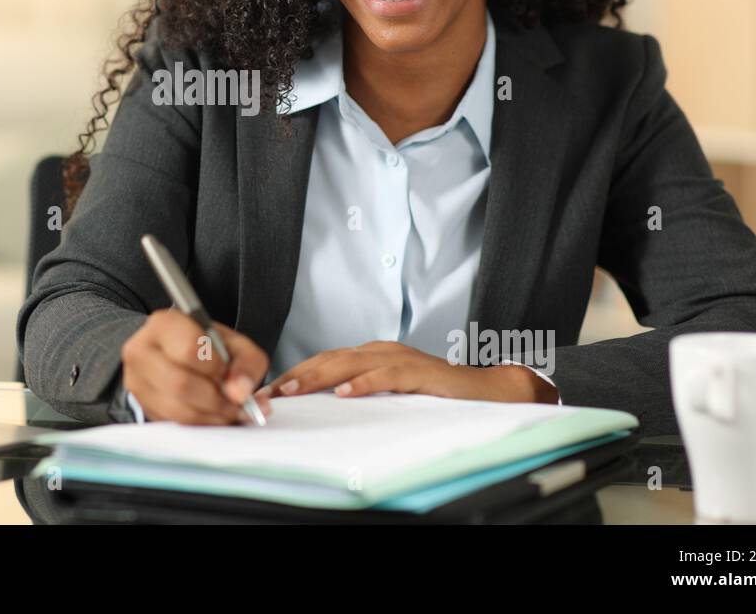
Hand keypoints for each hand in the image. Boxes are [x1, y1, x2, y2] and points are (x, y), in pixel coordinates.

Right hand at [120, 309, 272, 424]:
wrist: (180, 354)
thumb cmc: (207, 347)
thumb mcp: (236, 344)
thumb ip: (247, 364)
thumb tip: (239, 393)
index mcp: (164, 324)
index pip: (189, 350)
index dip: (215, 367)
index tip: (226, 371)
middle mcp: (141, 350)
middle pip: (180, 384)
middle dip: (215, 399)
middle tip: (234, 401)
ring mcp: (136, 380)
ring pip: (176, 409)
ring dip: (209, 415)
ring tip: (226, 409)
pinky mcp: (141, 405)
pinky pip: (172, 423)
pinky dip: (199, 424)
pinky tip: (211, 414)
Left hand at [255, 340, 557, 403]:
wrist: (486, 390)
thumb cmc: (436, 393)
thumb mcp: (391, 392)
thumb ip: (362, 391)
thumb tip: (324, 405)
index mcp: (371, 354)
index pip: (325, 361)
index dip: (296, 373)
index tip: (269, 390)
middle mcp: (381, 351)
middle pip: (330, 359)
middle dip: (297, 374)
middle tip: (270, 391)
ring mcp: (401, 359)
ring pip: (351, 364)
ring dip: (319, 377)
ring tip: (294, 390)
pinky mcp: (420, 372)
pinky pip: (387, 376)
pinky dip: (365, 383)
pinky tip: (345, 393)